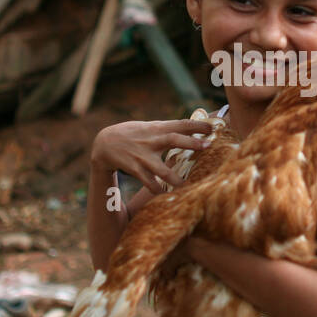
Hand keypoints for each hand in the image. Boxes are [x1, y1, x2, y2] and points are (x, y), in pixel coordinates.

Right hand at [92, 119, 213, 194]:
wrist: (104, 143)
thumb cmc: (132, 135)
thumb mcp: (149, 127)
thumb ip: (168, 130)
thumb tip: (192, 130)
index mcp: (157, 128)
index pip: (180, 123)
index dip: (196, 124)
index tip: (212, 127)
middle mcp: (151, 140)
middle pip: (173, 139)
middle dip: (191, 142)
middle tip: (207, 146)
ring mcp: (142, 155)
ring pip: (160, 169)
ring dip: (174, 178)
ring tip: (185, 185)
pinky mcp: (134, 168)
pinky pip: (148, 181)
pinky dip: (156, 188)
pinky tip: (163, 193)